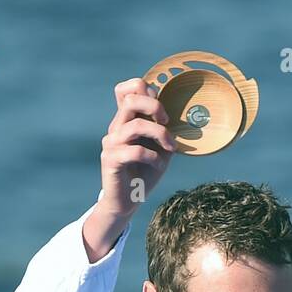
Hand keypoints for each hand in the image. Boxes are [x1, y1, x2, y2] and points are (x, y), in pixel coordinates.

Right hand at [100, 76, 175, 215]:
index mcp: (126, 120)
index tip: (162, 112)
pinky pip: (134, 151)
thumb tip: (181, 117)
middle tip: (167, 122)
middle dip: (155, 107)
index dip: (147, 91)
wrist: (126, 202)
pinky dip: (152, 157)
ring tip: (169, 149)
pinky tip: (158, 165)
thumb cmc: (144, 174)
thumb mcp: (160, 150)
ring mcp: (111, 142)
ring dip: (160, 135)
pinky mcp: (110, 160)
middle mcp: (116, 127)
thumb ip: (164, 132)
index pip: (127, 89)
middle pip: (131, 99)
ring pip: (135, 125)